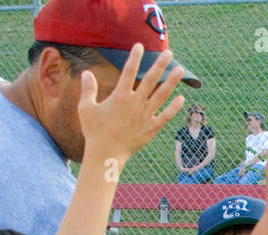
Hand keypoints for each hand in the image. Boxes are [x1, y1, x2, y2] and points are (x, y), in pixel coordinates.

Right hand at [77, 44, 184, 169]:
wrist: (106, 154)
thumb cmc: (94, 131)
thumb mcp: (86, 108)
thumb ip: (88, 89)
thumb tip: (86, 73)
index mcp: (120, 97)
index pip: (129, 71)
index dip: (135, 57)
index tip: (139, 46)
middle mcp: (135, 104)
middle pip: (150, 80)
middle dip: (160, 65)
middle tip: (169, 53)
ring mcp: (145, 116)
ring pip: (162, 95)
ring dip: (171, 81)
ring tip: (180, 70)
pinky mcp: (151, 129)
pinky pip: (165, 116)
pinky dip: (174, 107)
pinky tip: (182, 98)